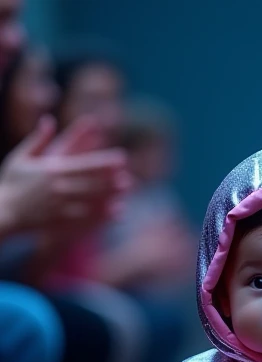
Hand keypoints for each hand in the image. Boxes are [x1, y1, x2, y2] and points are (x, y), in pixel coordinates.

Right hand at [0, 114, 129, 235]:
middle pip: (91, 184)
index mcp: (51, 170)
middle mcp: (58, 189)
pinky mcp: (59, 222)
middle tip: (129, 179)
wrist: (2, 212)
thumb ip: (37, 139)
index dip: (104, 162)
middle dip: (111, 182)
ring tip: (125, 194)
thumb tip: (48, 120)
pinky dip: (102, 216)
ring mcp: (59, 207)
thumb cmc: (10, 183)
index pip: (84, 165)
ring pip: (91, 202)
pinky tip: (115, 213)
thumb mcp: (21, 157)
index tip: (121, 159)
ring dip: (110, 197)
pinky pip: (85, 219)